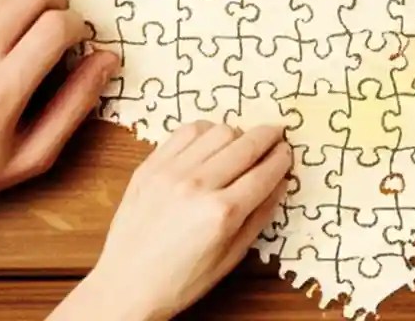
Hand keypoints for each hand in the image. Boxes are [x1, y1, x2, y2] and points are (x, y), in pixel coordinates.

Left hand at [57, 123, 290, 320]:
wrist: (127, 284)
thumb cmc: (182, 280)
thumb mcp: (232, 257)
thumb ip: (260, 215)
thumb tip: (281, 181)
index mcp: (222, 214)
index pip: (265, 172)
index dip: (282, 158)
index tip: (287, 152)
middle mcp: (198, 186)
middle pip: (246, 144)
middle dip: (268, 137)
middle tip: (276, 136)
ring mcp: (171, 172)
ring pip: (219, 131)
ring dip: (238, 134)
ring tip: (240, 145)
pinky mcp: (150, 166)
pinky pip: (186, 132)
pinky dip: (206, 131)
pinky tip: (211, 143)